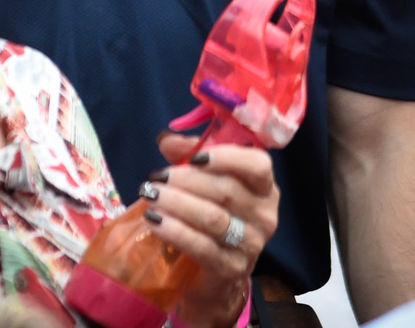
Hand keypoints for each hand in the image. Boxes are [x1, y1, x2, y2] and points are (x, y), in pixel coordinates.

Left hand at [147, 135, 278, 327]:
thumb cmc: (212, 216)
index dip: (225, 157)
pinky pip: (201, 246)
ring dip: (176, 203)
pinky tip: (154, 221)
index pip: (258, 165)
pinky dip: (174, 230)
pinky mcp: (231, 269)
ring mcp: (250, 245)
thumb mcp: (204, 181)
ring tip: (150, 195)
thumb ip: (188, 155)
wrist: (216, 274)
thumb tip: (167, 140)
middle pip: (226, 190)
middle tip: (157, 179)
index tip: (194, 157)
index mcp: (264, 189)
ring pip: (212, 217)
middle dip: (186, 180)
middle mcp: (264, 216)